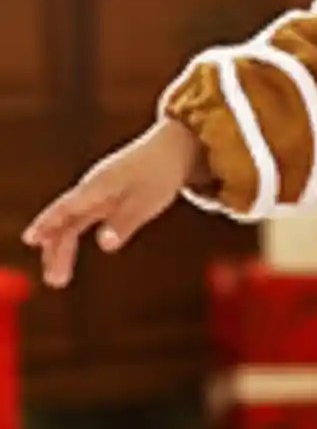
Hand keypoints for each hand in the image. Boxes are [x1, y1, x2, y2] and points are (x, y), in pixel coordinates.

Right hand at [21, 119, 206, 287]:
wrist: (172, 148)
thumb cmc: (161, 173)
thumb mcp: (149, 200)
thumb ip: (125, 222)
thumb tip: (104, 244)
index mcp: (101, 185)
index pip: (68, 207)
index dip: (49, 223)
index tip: (31, 239)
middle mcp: (92, 189)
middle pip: (66, 221)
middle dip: (56, 249)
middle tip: (55, 280)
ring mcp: (95, 193)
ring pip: (71, 223)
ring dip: (61, 248)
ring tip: (58, 278)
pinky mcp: (102, 198)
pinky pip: (79, 220)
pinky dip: (71, 238)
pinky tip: (65, 256)